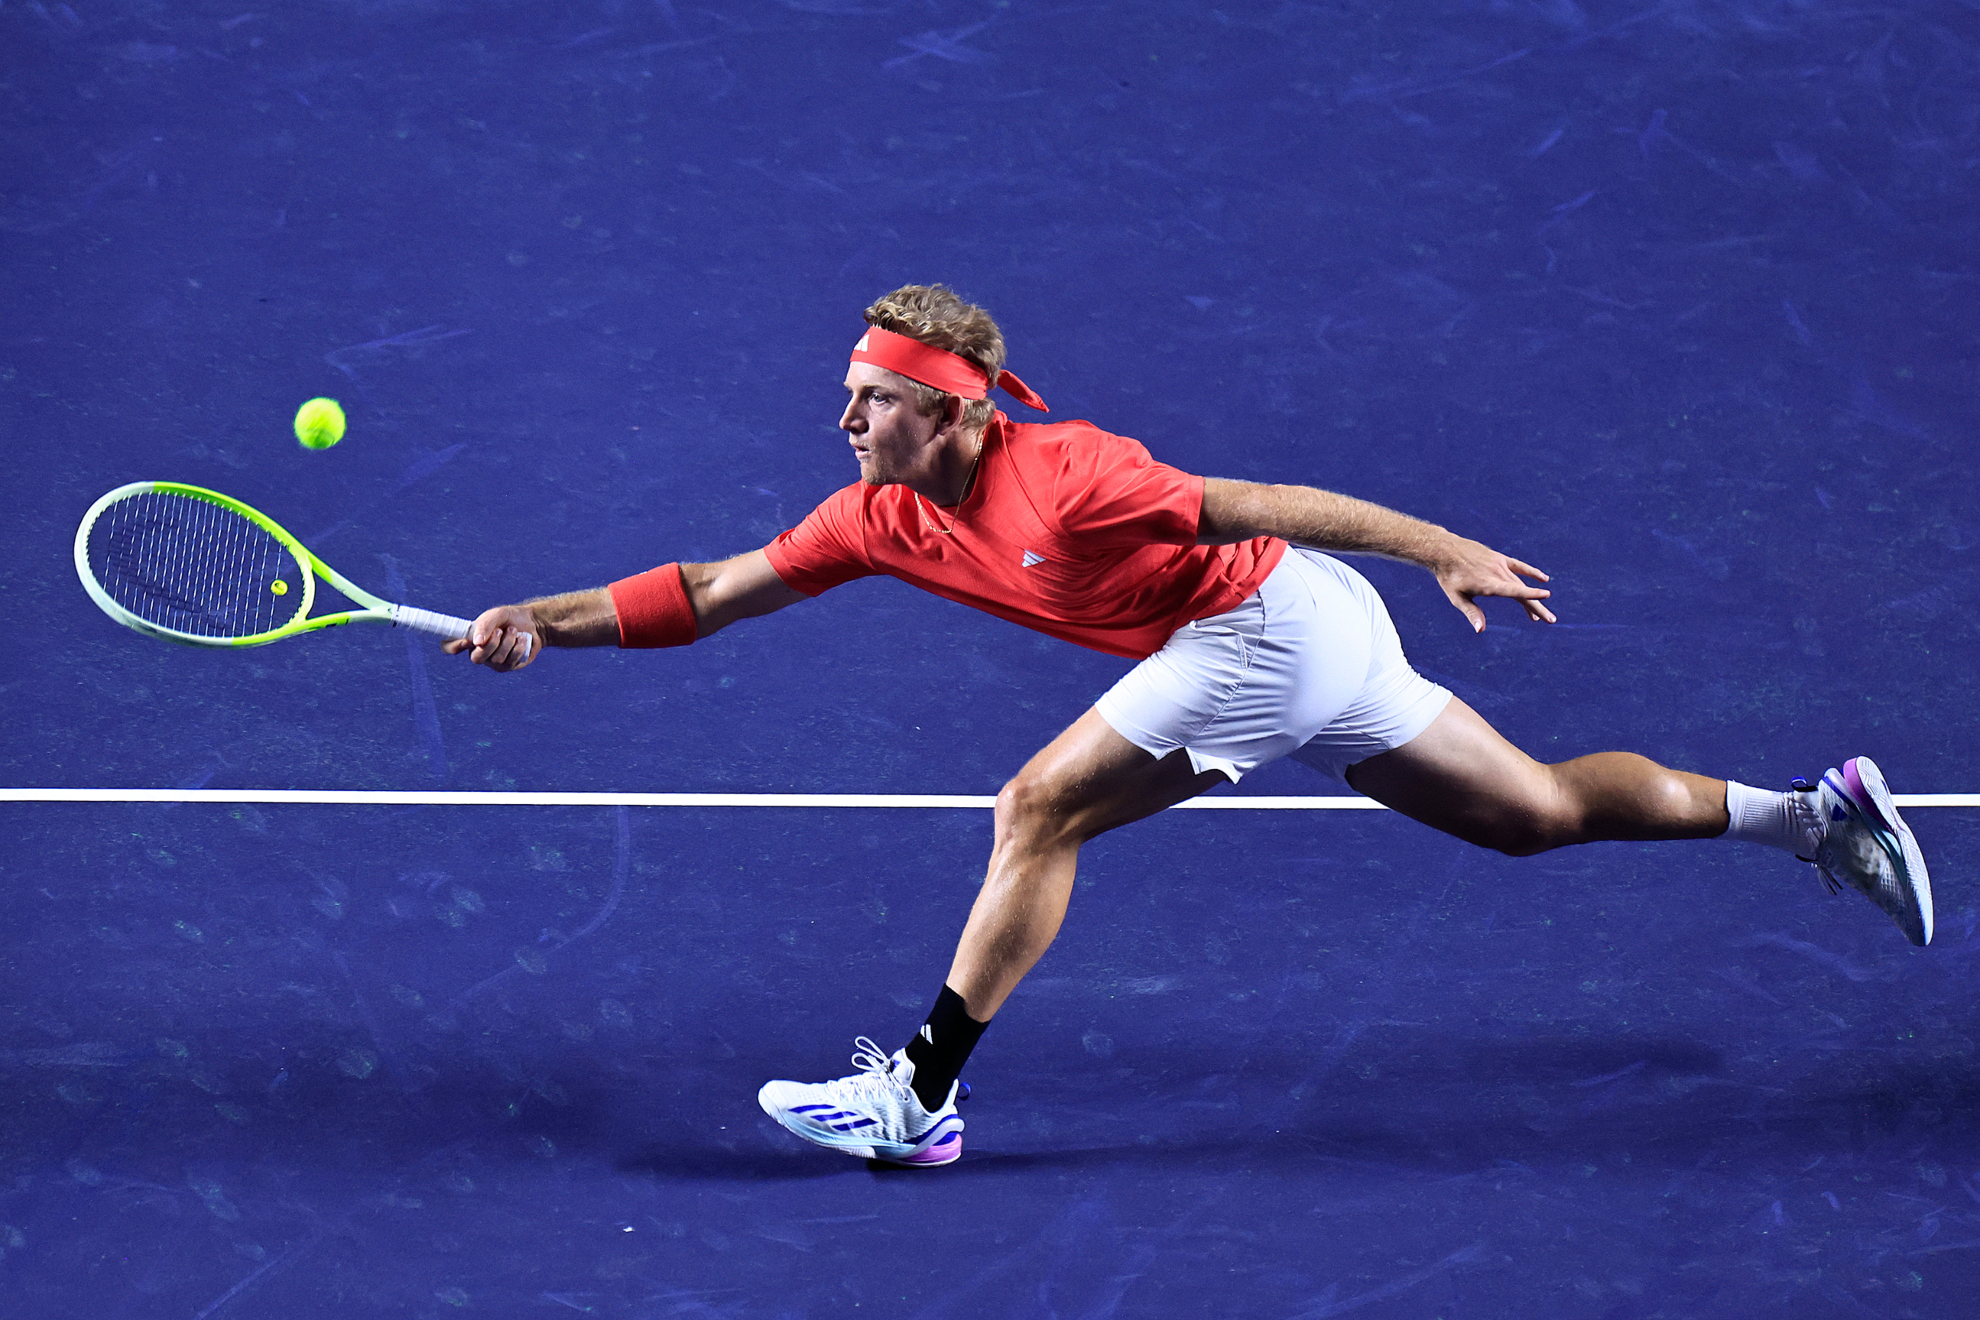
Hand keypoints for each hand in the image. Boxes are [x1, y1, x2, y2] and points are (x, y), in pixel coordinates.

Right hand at [442, 605, 540, 670]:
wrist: (532, 623)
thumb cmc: (510, 618)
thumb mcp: (497, 614)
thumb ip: (485, 624)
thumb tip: (476, 642)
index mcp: (470, 638)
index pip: (449, 646)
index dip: (453, 647)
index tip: (466, 642)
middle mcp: (479, 653)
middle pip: (476, 658)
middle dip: (491, 644)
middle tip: (501, 631)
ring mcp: (494, 662)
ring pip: (496, 660)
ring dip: (508, 642)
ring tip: (514, 631)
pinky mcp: (509, 666)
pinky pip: (510, 661)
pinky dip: (518, 648)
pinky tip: (522, 639)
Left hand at [1432, 535, 1555, 631]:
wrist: (1444, 550)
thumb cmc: (1449, 577)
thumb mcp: (1457, 598)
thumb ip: (1472, 613)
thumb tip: (1480, 630)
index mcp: (1488, 584)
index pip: (1512, 590)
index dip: (1529, 594)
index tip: (1546, 596)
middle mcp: (1497, 573)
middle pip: (1522, 591)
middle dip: (1537, 606)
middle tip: (1551, 620)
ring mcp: (1499, 564)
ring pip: (1521, 582)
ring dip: (1532, 597)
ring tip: (1538, 615)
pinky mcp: (1499, 558)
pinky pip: (1519, 566)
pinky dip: (1532, 572)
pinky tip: (1544, 578)